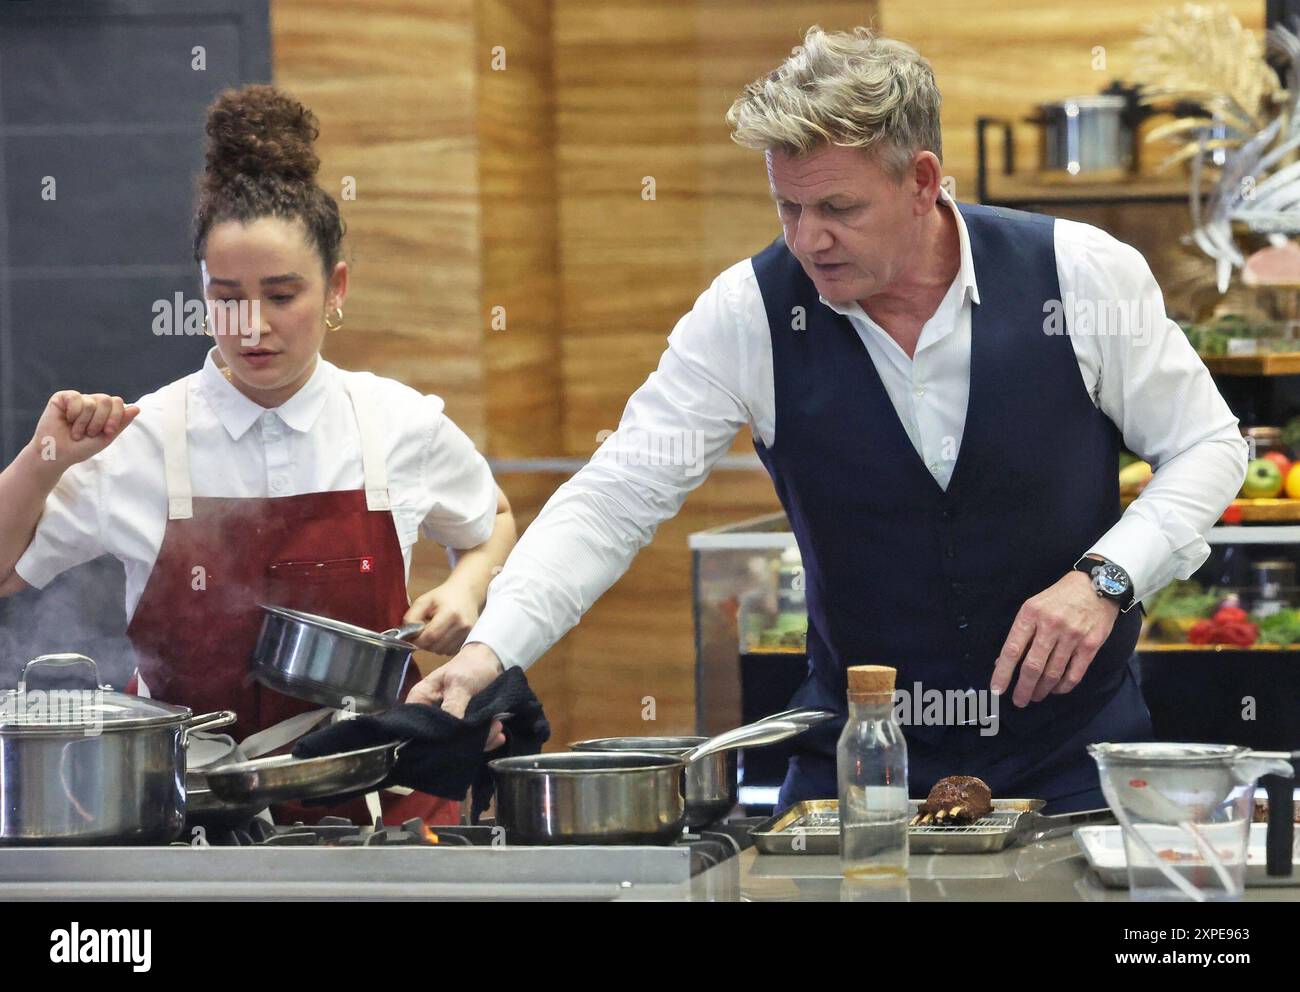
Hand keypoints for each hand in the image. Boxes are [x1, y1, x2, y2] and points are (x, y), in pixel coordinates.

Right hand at [29, 392, 139, 468]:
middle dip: (100, 421)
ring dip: (84, 422)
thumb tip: (137, 407)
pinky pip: (75, 397)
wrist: (57, 454)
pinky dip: (73, 413)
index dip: (115, 417)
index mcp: (103, 411)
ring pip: (91, 402)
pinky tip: (66, 420)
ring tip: (76, 432)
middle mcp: (91, 402)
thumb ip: (121, 422)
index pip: (117, 402)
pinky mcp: (61, 397)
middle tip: (89, 433)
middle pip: (106, 400)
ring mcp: (77, 399)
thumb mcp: (106, 437)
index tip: (107, 432)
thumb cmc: (81, 448)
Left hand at [404, 581, 479, 655]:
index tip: (412, 637)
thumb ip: (412, 617)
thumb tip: (407, 635)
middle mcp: (461, 626)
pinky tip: (442, 636)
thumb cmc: (443, 596)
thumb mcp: (424, 601)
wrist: (467, 593)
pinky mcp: (469, 639)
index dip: (418, 640)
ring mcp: (467, 634)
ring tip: (433, 633)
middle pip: (436, 646)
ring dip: (433, 646)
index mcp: (450, 613)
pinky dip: (442, 647)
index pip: (430, 636)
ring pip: (442, 651)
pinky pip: (450, 651)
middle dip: (424, 644)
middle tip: (421, 634)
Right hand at [406, 642, 505, 749]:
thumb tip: (448, 733)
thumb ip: (453, 705)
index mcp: (420, 700)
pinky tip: (499, 735)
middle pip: (438, 738)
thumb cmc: (471, 666)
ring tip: (497, 729)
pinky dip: (486, 739)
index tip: (450, 743)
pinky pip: (471, 739)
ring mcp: (448, 722)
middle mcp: (430, 714)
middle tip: (485, 736)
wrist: (494, 660)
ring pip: (458, 741)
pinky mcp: (464, 726)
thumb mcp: (460, 683)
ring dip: (479, 740)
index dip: (429, 739)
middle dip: (461, 742)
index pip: (415, 726)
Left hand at [990, 571, 1118, 707]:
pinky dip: (1063, 686)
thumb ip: (1020, 633)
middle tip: (1019, 701)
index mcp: (1031, 613)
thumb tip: (1002, 661)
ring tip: (1035, 696)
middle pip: (1033, 666)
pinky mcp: (1091, 644)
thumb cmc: (1059, 597)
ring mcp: (1072, 636)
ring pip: (1053, 673)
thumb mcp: (1033, 606)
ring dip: (1042, 689)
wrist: (1098, 585)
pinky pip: (1075, 673)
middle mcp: (1051, 625)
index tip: (996, 689)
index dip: (1003, 672)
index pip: (1012, 649)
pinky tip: (1056, 690)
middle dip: (1023, 688)